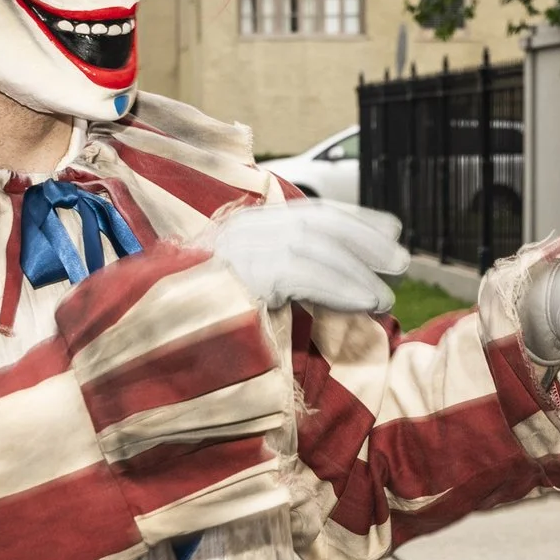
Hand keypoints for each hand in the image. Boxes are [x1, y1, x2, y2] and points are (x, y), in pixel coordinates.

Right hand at [212, 200, 408, 312]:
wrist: (158, 346)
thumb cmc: (206, 329)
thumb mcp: (251, 293)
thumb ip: (289, 276)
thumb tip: (348, 279)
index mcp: (244, 228)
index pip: (310, 213)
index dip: (355, 220)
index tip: (393, 229)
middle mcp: (240, 230)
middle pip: (315, 223)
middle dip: (364, 240)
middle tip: (401, 261)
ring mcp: (236, 249)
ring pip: (312, 246)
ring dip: (357, 272)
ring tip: (386, 298)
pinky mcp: (239, 273)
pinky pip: (301, 273)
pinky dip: (339, 287)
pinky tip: (366, 302)